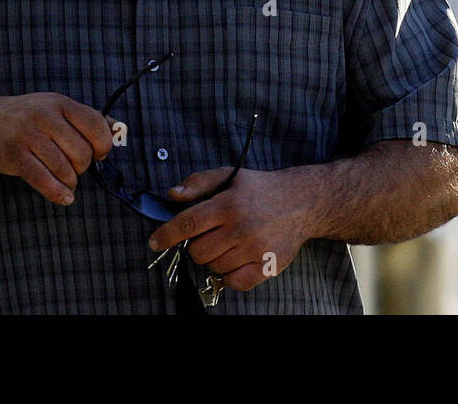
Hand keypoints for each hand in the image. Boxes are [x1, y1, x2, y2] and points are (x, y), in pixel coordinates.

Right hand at [0, 93, 114, 205]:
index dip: (104, 145)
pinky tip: (66, 198)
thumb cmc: (31, 119)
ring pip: (64, 169)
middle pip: (81, 152)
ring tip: (67, 180)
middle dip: (83, 166)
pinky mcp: (14, 155)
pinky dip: (57, 192)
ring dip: (70, 181)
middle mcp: (45, 116)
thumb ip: (90, 118)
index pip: (95, 125)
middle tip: (76, 167)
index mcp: (61, 103)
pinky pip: (43, 179)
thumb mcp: (59, 109)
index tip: (100, 154)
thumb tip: (120, 131)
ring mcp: (28, 135)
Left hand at [148, 166, 318, 291]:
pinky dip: (229, 275)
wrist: (303, 201)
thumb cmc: (262, 189)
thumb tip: (172, 195)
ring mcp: (255, 250)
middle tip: (211, 234)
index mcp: (229, 205)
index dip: (166, 235)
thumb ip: (198, 183)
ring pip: (214, 267)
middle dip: (197, 245)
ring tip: (229, 242)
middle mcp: (242, 228)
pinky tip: (235, 260)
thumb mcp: (230, 175)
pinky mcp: (267, 266)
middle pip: (198, 251)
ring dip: (215, 258)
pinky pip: (235, 282)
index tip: (154, 242)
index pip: (188, 224)